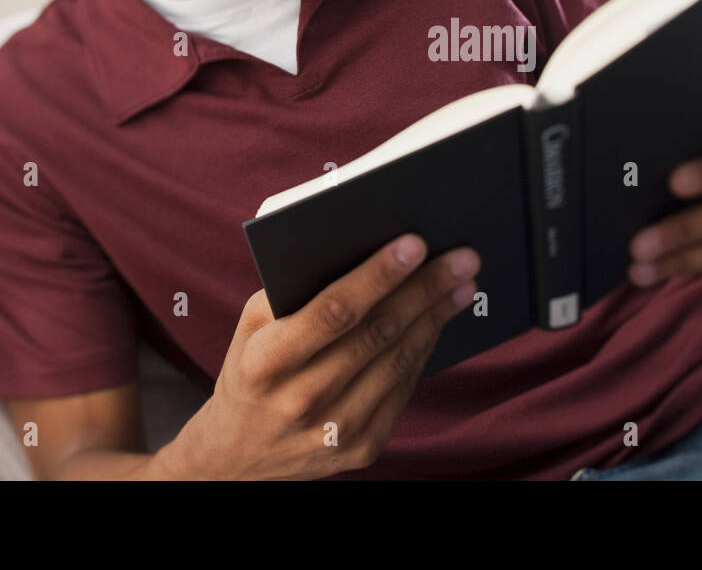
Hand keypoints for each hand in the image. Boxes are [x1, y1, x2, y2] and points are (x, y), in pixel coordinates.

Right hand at [176, 233, 478, 479]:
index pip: (333, 311)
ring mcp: (335, 431)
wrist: (238, 458)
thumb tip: (360, 250)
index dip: (378, 276)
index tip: (415, 243)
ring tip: (463, 283)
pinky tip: (440, 320)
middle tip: (463, 256)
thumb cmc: (252, 373)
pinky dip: (425, 348)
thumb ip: (292, 293)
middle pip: (378, 333)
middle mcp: (301, 400)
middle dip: (425, 289)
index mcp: (266, 363)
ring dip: (437, 316)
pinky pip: (404, 388)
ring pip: (399, 360)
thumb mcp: (250, 329)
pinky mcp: (363, 448)